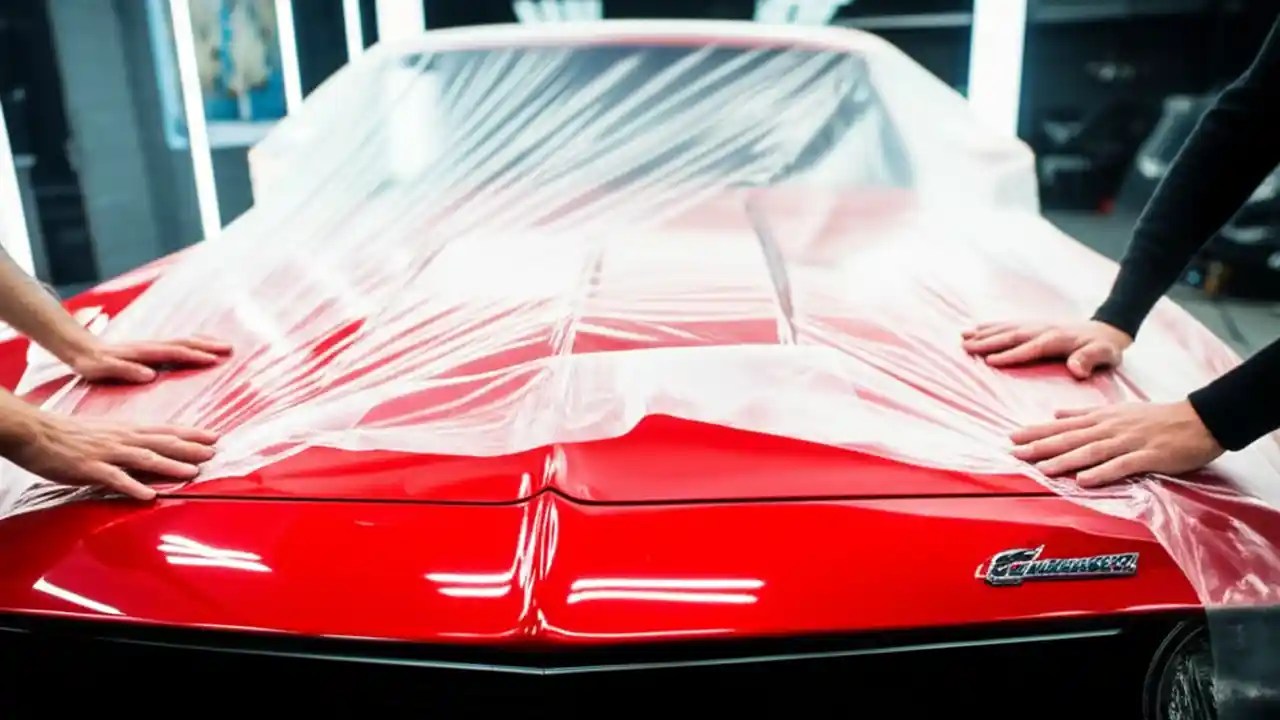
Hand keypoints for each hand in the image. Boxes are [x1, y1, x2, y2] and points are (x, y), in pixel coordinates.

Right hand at [2, 413, 218, 500]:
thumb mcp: (106, 431)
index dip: (190, 433)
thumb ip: (129, 439)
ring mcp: (107, 453)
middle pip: (161, 442)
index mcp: (126, 429)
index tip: (214, 436)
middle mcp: (121, 439)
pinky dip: (132, 486)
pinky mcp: (90, 468)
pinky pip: (114, 479)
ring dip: (169, 466)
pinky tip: (148, 495)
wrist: (36, 432)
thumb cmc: (69, 434)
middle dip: (189, 448)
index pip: (164, 430)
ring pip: (144, 458)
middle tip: (214, 453)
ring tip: (192, 473)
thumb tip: (150, 446)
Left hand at [65, 337, 231, 383]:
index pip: (174, 352)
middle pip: (185, 342)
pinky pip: (178, 344)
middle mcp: (151, 346)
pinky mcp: (151, 349)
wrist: (79, 348)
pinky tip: (202, 347)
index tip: (215, 359)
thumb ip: (125, 371)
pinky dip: (195, 343)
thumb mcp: (101, 369)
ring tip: (225, 346)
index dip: (195, 355)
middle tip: (230, 349)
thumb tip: (150, 374)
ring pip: (184, 341)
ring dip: (205, 342)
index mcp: (143, 353)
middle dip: (208, 345)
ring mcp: (152, 345)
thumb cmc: (90, 363)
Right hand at [961, 320, 1132, 378]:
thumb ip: (1090, 360)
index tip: (990, 360)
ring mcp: (1037, 325)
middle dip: (989, 341)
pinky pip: (1008, 325)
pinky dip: (991, 327)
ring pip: (1007, 328)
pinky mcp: (1033, 325)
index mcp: (1058, 340)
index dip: (1011, 354)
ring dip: (985, 333)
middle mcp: (1043, 329)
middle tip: (966, 347)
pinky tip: (975, 330)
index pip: (1030, 347)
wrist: (1107, 329)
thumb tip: (1076, 369)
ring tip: (963, 338)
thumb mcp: (1105, 355)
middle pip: (1012, 335)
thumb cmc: (1105, 348)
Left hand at [1009, 401, 1223, 486]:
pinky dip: (1103, 473)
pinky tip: (1085, 480)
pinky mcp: (1149, 456)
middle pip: (1071, 438)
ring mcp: (1129, 442)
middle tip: (1015, 453)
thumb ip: (1086, 413)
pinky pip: (1122, 465)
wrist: (1200, 419)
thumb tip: (1056, 413)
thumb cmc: (1157, 417)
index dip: (1037, 431)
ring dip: (1066, 460)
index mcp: (1103, 418)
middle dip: (1042, 446)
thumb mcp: (1117, 410)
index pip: (1063, 425)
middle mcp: (1111, 428)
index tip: (1012, 437)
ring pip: (1092, 451)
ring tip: (1042, 468)